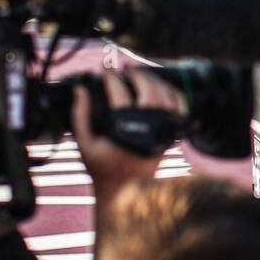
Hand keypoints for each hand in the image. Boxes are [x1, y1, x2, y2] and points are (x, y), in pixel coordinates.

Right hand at [72, 68, 187, 201]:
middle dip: (137, 74)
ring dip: (154, 80)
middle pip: (150, 90)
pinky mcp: (172, 134)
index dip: (112, 77)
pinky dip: (172, 92)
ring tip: (140, 75)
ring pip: (167, 95)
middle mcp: (149, 129)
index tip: (105, 70)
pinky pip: (180, 107)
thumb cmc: (101, 166)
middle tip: (125, 69)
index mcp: (125, 130)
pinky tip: (160, 87)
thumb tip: (80, 90)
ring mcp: (164, 131)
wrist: (126, 189)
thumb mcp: (83, 143)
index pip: (120, 93)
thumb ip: (79, 115)